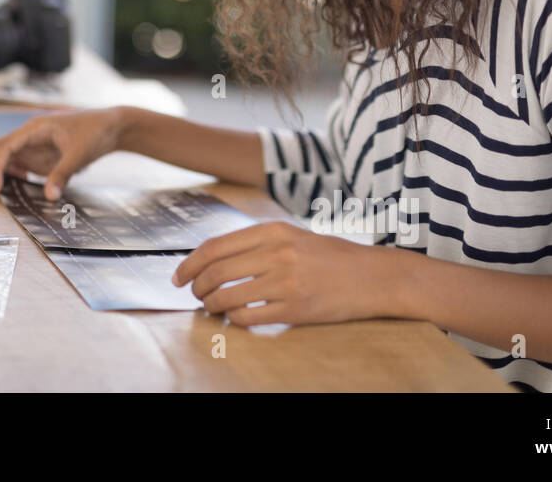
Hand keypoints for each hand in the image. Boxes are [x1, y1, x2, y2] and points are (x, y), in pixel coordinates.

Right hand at [0, 107, 125, 199]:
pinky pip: (14, 167)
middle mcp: (27, 136)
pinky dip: (8, 178)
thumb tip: (50, 196)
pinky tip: (15, 189)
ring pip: (0, 157)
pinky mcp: (37, 157)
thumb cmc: (95, 132)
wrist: (110, 127)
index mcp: (34, 128)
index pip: (5, 146)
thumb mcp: (80, 154)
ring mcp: (31, 147)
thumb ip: (63, 174)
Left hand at [171, 221, 396, 325]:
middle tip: (193, 294)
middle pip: (216, 272)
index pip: (215, 247)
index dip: (189, 263)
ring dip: (211, 306)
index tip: (178, 275)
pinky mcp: (295, 309)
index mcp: (272, 231)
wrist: (373, 277)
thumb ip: (257, 243)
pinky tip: (235, 318)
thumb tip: (214, 259)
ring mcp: (286, 282)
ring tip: (211, 308)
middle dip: (196, 286)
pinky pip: (249, 317)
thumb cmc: (330, 257)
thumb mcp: (292, 236)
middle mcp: (277, 253)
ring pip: (228, 297)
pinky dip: (234, 320)